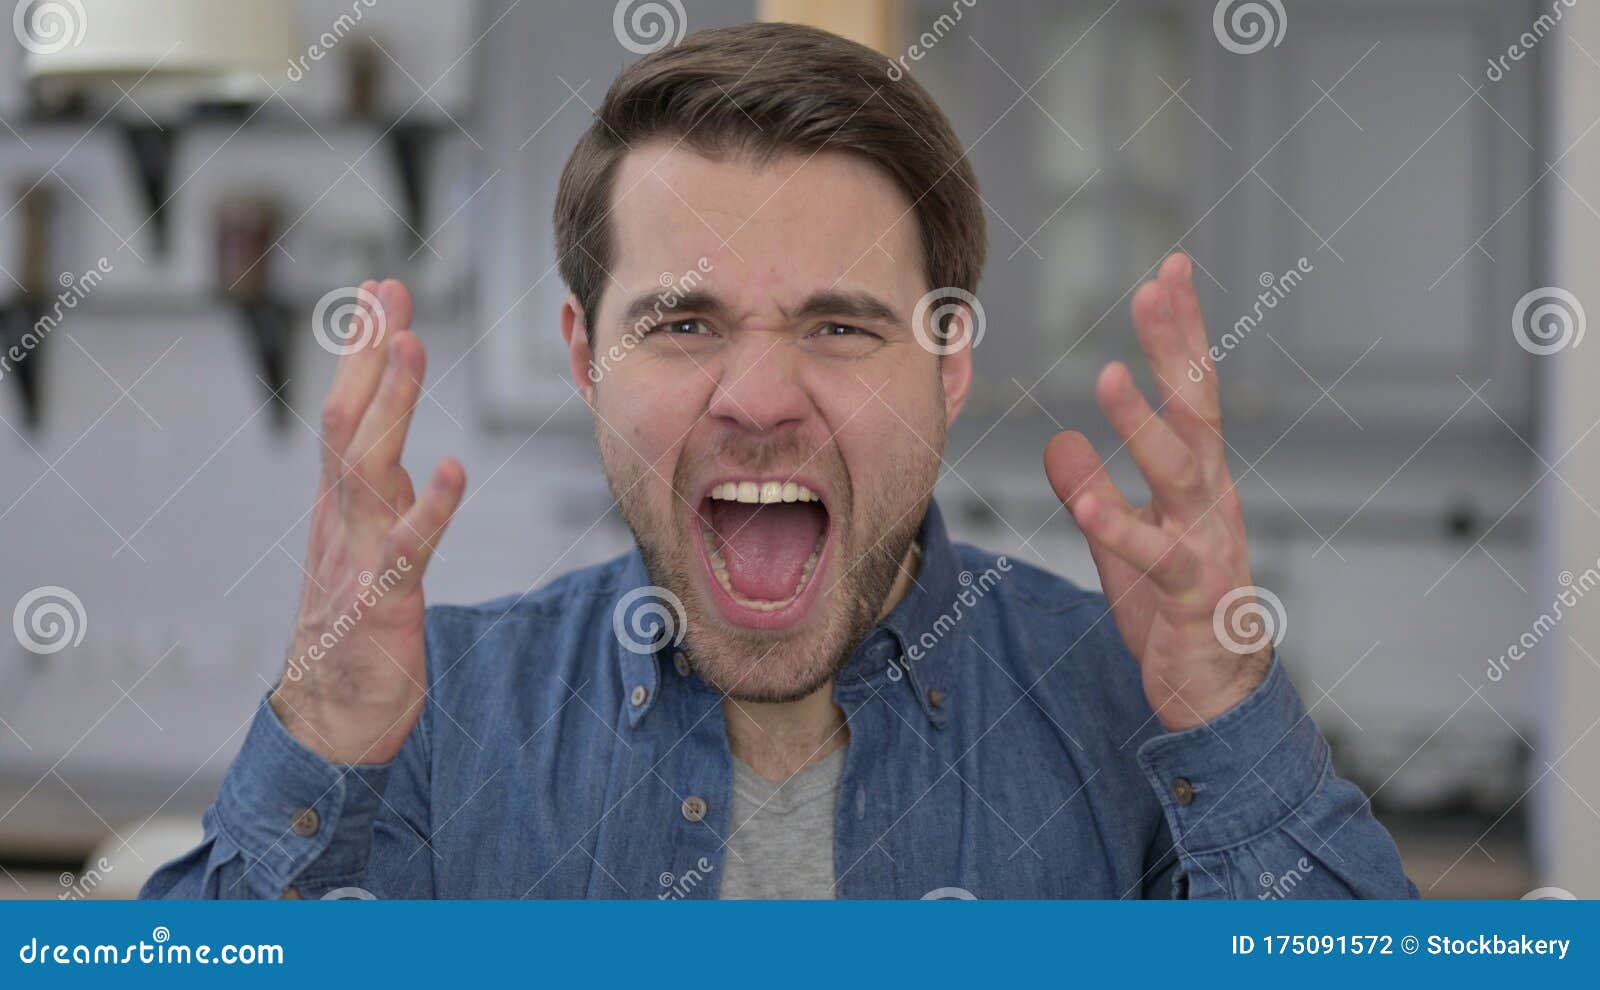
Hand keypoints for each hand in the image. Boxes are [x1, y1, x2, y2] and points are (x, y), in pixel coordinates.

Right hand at [271, 279, 465, 763]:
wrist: (334, 718)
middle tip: (388, 293)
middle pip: (345, 422)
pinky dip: (427, 508)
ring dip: (390, 406)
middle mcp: (341, 519)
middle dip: (368, 355)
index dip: (363, 353)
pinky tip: (450, 470)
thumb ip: (382, 499)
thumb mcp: (367, 547)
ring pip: (366, 468)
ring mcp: (355, 558)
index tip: (380, 294)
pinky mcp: (380, 602)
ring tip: (411, 346)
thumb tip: (403, 450)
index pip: (346, 412)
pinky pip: (404, 549)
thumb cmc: (355, 630)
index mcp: (340, 504)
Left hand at [1043, 253, 1270, 731]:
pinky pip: (1155, 556)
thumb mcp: (1122, 543)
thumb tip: (1060, 440)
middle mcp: (1211, 502)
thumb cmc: (1174, 612)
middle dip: (1178, 349)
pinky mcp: (1189, 596)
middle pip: (1200, 412)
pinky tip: (1083, 500)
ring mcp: (1206, 546)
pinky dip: (1119, 526)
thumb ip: (1095, 490)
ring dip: (1147, 425)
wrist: (1214, 697)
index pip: (1193, 393)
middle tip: (1156, 289)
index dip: (1182, 334)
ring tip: (1111, 375)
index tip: (1169, 271)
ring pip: (1183, 474)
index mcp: (1198, 481)